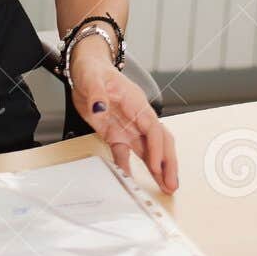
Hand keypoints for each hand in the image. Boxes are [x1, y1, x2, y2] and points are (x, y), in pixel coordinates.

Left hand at [69, 47, 178, 192]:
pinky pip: (125, 154)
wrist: (85, 68)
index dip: (157, 148)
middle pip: (160, 141)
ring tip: (165, 187)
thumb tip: (99, 107)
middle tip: (171, 184)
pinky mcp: (116, 134)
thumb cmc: (92, 69)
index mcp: (135, 102)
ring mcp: (128, 127)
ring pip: (149, 150)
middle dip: (168, 163)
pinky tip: (132, 182)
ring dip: (157, 169)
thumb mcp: (91, 77)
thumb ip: (96, 93)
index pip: (153, 128)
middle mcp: (136, 116)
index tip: (156, 165)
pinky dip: (129, 168)